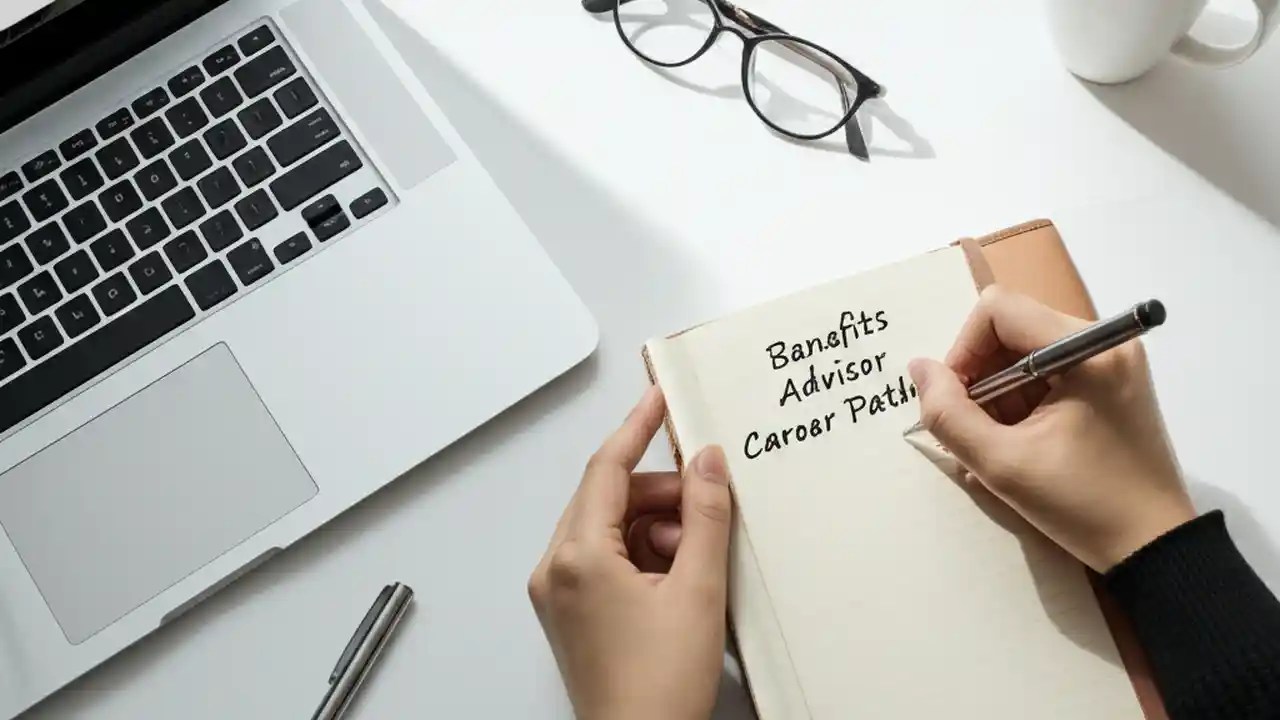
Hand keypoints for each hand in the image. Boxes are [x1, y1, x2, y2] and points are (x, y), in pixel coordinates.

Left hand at [528, 387, 733, 719]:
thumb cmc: (659, 688)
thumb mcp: (699, 590)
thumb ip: (707, 516)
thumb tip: (707, 462)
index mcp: (577, 557)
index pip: (607, 468)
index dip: (637, 427)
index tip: (658, 398)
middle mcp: (555, 569)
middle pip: (609, 498)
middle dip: (662, 497)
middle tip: (708, 505)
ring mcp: (557, 593)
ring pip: (609, 529)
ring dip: (655, 529)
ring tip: (696, 560)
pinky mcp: (568, 612)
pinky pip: (603, 559)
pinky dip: (641, 555)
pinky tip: (677, 579)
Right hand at [908, 286, 1194, 571]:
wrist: (1155, 546)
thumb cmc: (1083, 504)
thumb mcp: (1002, 465)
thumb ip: (949, 414)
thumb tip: (920, 369)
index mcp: (1088, 349)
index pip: (998, 310)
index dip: (963, 350)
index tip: (957, 401)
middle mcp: (1105, 342)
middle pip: (1012, 329)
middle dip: (980, 377)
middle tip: (976, 429)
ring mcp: (1112, 363)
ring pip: (1025, 353)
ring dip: (999, 395)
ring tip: (1001, 445)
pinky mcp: (1112, 384)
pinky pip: (1048, 374)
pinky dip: (1022, 403)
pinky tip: (1021, 444)